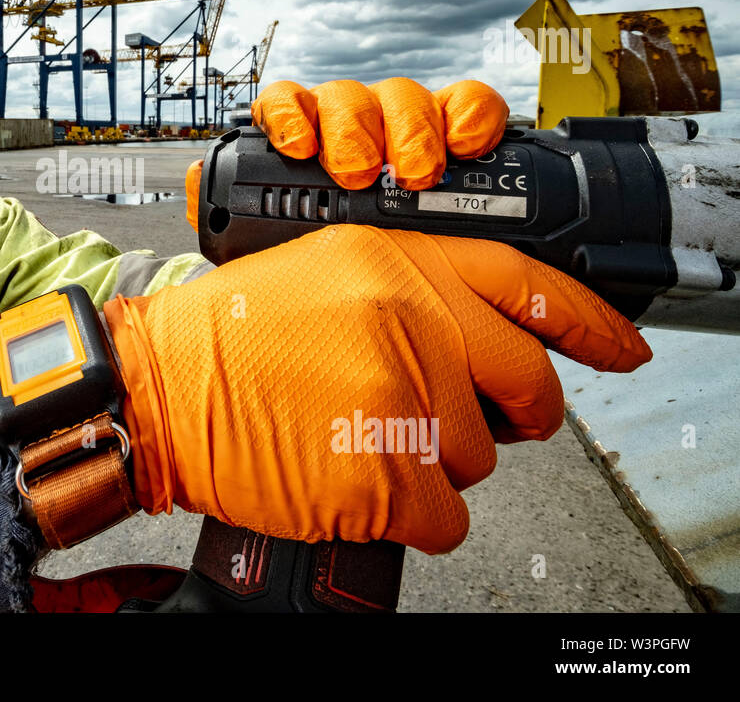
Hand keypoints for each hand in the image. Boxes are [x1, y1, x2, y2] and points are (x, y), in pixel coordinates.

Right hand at [104, 225, 650, 554]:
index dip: (587, 323)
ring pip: (480, 457)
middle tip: (492, 423)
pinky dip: (412, 513)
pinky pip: (447, 515)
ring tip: (363, 439)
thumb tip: (481, 341)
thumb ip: (411, 290)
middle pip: (525, 385)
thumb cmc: (226, 334)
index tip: (620, 348)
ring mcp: (401, 399)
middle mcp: (411, 321)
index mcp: (399, 263)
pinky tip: (359, 482)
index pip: (528, 287)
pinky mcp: (385, 474)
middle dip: (522, 415)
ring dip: (436, 462)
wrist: (157, 388)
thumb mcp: (322, 268)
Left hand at [185, 77, 508, 230]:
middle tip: (359, 173)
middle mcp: (350, 121)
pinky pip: (468, 102)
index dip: (287, 113)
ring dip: (409, 129)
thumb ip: (226, 214)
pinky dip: (471, 113)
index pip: (284, 103)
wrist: (389, 280)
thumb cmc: (322, 251)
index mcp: (302, 138)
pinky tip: (469, 144)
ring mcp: (403, 120)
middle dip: (350, 130)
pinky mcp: (458, 127)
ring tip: (416, 172)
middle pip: (346, 97)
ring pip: (403, 95)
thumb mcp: (269, 245)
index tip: (298, 146)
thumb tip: (191, 180)